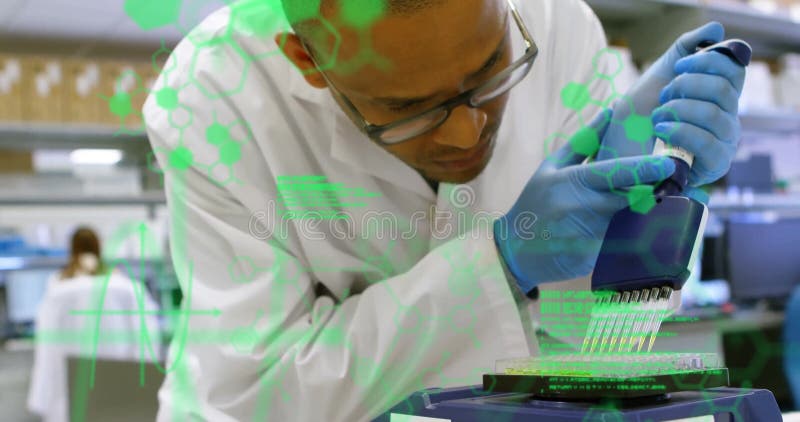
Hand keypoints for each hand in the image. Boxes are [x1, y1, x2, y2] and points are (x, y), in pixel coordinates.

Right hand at [494, 133, 675, 292]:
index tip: (668, 164)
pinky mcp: (594, 257)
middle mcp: (580, 207)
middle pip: (630, 199)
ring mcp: (587, 234)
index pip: (615, 172)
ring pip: (631, 223)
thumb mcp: (552, 167)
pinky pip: (623, 245)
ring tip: (665, 211)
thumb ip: (585, 140)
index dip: (645, 169)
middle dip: (655, 194)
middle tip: (677, 188)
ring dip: (650, 217)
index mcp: (572, 181)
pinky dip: (637, 238)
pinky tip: (646, 235)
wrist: (514, 250)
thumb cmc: (535, 203)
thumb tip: (612, 109)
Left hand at [597, 22, 745, 187]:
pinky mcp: (713, 166)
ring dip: (679, 110)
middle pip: (726, 90)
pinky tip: (662, 130)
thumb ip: (685, 49)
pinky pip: (711, 144)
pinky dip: (683, 131)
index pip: (734, 71)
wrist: (614, 155)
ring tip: (658, 117)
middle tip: (663, 97)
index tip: (678, 67)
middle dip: (687, 87)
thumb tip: (715, 30)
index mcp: (718, 97)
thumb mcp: (658, 76)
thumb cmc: (636, 119)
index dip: (708, 62)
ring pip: (717, 114)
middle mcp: (726, 119)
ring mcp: (723, 143)